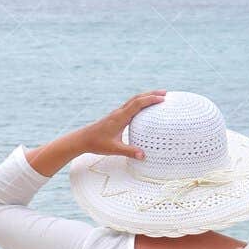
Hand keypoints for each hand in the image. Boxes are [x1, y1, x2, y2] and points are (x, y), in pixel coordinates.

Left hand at [25, 92, 165, 178]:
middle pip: (137, 98)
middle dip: (151, 94)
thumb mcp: (114, 149)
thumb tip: (143, 156)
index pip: (137, 104)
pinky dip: (140, 102)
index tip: (162, 99)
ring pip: (134, 100)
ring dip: (146, 96)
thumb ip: (129, 151)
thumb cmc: (97, 143)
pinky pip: (131, 106)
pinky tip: (145, 106)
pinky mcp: (116, 116)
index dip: (150, 100)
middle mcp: (119, 112)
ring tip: (158, 96)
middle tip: (165, 93)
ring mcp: (118, 113)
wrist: (83, 139)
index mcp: (120, 117)